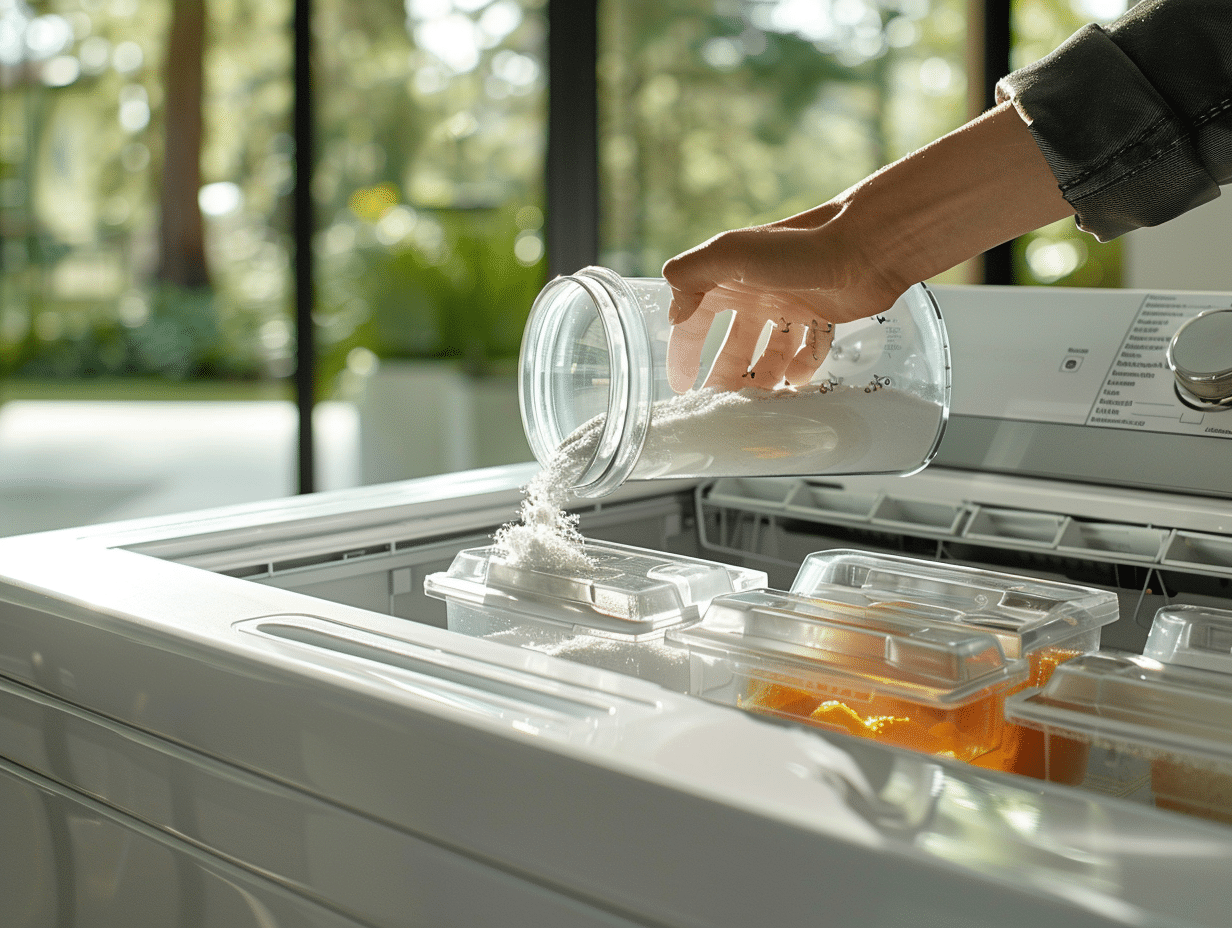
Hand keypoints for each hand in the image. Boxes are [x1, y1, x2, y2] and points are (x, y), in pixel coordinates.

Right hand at [661, 101, 1074, 394]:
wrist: (866, 246)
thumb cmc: (799, 249)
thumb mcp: (732, 253)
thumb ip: (692, 274)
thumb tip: (673, 312)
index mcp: (731, 276)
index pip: (697, 318)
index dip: (685, 350)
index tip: (681, 383)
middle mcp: (760, 290)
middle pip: (735, 342)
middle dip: (727, 372)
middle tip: (723, 403)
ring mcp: (793, 303)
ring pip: (771, 350)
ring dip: (764, 376)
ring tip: (761, 400)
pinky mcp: (825, 314)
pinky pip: (808, 349)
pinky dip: (802, 368)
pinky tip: (797, 381)